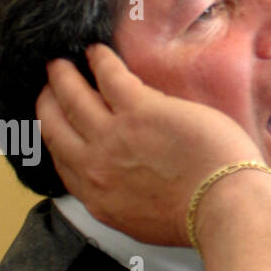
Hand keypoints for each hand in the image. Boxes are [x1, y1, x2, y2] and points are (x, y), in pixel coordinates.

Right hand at [38, 44, 261, 246]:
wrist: (223, 206)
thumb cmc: (200, 216)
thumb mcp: (144, 219)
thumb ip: (124, 197)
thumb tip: (127, 179)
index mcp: (98, 197)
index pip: (61, 161)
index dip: (53, 136)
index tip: (52, 121)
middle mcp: (96, 166)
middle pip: (56, 127)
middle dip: (47, 102)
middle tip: (47, 85)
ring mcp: (113, 136)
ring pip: (74, 98)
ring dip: (63, 77)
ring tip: (60, 63)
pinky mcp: (140, 110)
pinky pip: (109, 76)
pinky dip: (100, 61)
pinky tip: (97, 51)